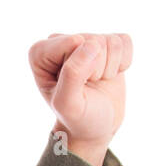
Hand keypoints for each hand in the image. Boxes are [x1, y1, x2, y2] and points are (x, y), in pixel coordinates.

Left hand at [29, 32, 130, 157]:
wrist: (95, 126)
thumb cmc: (77, 118)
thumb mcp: (68, 104)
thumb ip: (72, 74)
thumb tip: (91, 45)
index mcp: (40, 52)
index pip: (74, 42)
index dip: (82, 68)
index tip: (75, 87)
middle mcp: (60, 41)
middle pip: (95, 41)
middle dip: (97, 69)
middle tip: (87, 87)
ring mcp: (84, 40)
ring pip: (112, 42)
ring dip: (110, 68)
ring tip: (96, 82)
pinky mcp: (105, 42)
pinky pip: (124, 41)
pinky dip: (123, 63)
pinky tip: (108, 75)